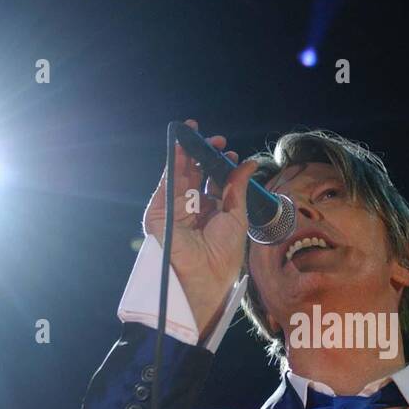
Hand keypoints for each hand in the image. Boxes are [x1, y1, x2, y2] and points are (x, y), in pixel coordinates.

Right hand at [142, 118, 258, 336]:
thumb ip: (237, 188)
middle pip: (197, 175)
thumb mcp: (235, 216)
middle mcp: (192, 210)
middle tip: (216, 139)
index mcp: (212, 214)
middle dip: (205, 155)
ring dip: (187, 153)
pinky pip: (165, 181)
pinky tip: (179, 146)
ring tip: (196, 132)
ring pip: (180, 175)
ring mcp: (174, 209)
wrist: (202, 276)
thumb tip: (248, 163)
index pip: (214, 184)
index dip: (222, 167)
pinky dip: (171, 162)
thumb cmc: (222, 255)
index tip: (232, 154)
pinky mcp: (159, 210)